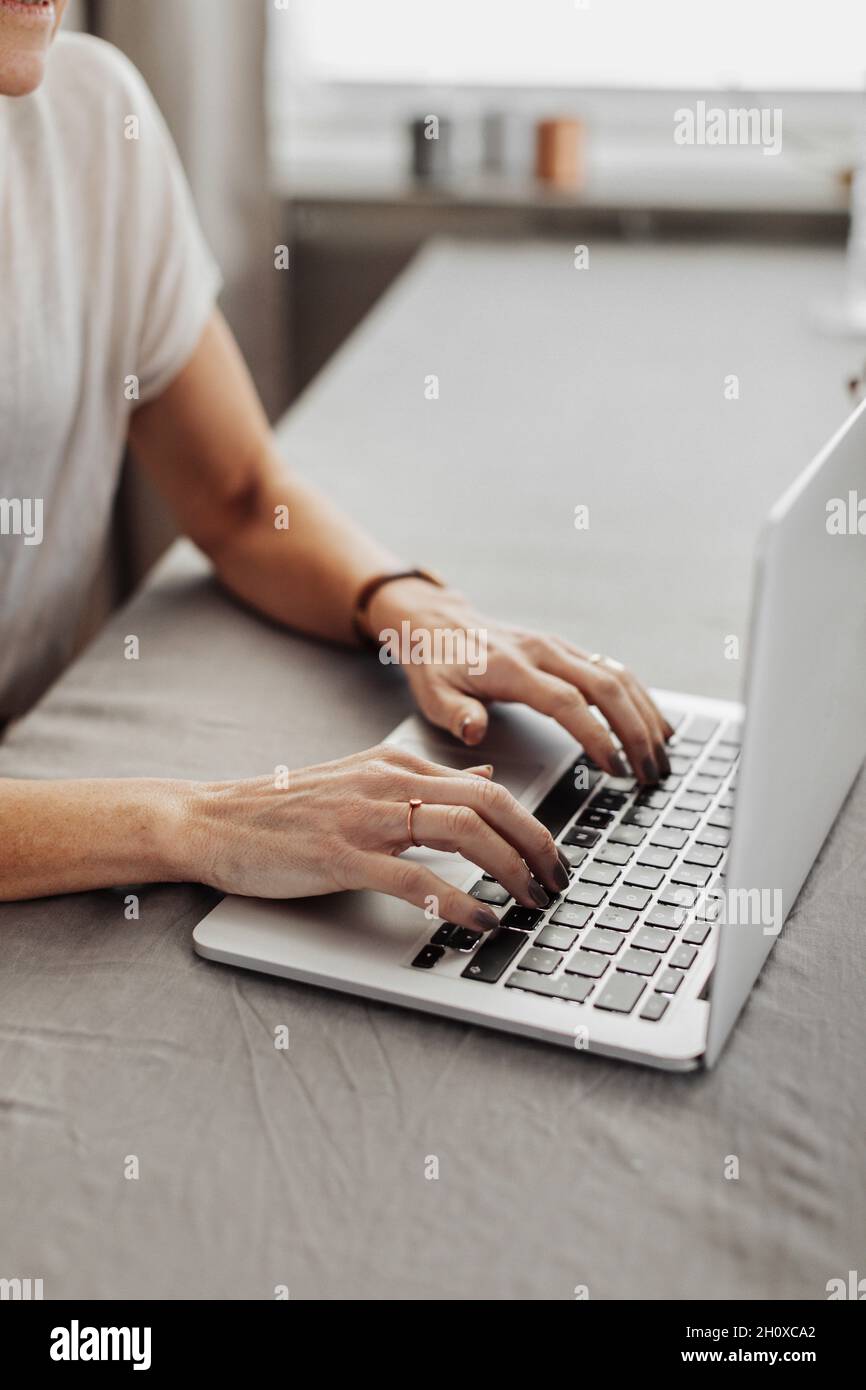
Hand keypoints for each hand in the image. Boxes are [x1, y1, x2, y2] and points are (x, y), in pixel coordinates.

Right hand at [183, 743, 570, 927]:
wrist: (214, 820)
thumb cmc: (287, 810)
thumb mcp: (365, 780)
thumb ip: (426, 781)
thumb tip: (485, 773)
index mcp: (397, 765)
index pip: (488, 786)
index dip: (533, 824)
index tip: (554, 858)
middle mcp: (387, 783)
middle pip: (489, 804)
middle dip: (536, 846)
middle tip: (559, 883)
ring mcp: (364, 819)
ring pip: (463, 832)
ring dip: (509, 871)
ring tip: (530, 903)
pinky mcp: (340, 856)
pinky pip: (414, 878)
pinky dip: (457, 901)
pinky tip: (479, 921)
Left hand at [366, 579, 672, 783]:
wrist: (437, 622)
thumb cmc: (436, 665)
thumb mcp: (433, 694)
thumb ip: (456, 715)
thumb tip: (475, 731)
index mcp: (513, 668)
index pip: (566, 703)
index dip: (596, 736)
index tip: (615, 768)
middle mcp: (543, 652)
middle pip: (605, 687)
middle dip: (636, 732)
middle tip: (651, 772)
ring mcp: (559, 648)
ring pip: (617, 676)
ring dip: (645, 715)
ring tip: (662, 754)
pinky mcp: (567, 650)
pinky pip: (613, 670)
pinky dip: (639, 697)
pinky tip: (654, 723)